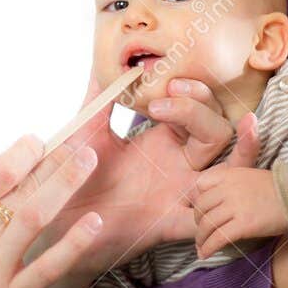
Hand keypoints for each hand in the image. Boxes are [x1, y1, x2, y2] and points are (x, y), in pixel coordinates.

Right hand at [0, 136, 104, 287]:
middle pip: (19, 189)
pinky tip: (94, 223)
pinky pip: (47, 267)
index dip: (24, 151)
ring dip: (65, 184)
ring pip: (33, 218)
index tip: (44, 140)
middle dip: (55, 160)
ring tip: (89, 161)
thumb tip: (15, 172)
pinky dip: (73, 242)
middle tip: (82, 139)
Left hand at [19, 76, 252, 270]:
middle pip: (218, 130)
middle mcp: (178, 165)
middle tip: (163, 99)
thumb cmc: (73, 179)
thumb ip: (97, 99)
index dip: (191, 90)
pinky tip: (202, 185)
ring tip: (182, 133)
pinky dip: (222, 202)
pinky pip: (214, 219)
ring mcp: (181, 194)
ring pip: (229, 169)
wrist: (58, 224)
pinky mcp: (174, 225)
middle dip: (199, 108)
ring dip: (225, 146)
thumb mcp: (84, 133)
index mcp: (162, 141)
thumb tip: (100, 62)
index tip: (160, 78)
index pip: (198, 107)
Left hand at [191, 167, 287, 258]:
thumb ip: (232, 183)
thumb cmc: (279, 190)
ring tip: (202, 247)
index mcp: (230, 175)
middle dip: (198, 222)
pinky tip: (205, 254)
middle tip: (202, 233)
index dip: (198, 201)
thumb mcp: (251, 176)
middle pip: (200, 208)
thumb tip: (219, 199)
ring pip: (207, 225)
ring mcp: (235, 206)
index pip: (201, 186)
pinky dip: (208, 248)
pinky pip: (218, 238)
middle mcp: (228, 189)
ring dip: (201, 239)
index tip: (203, 212)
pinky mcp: (243, 225)